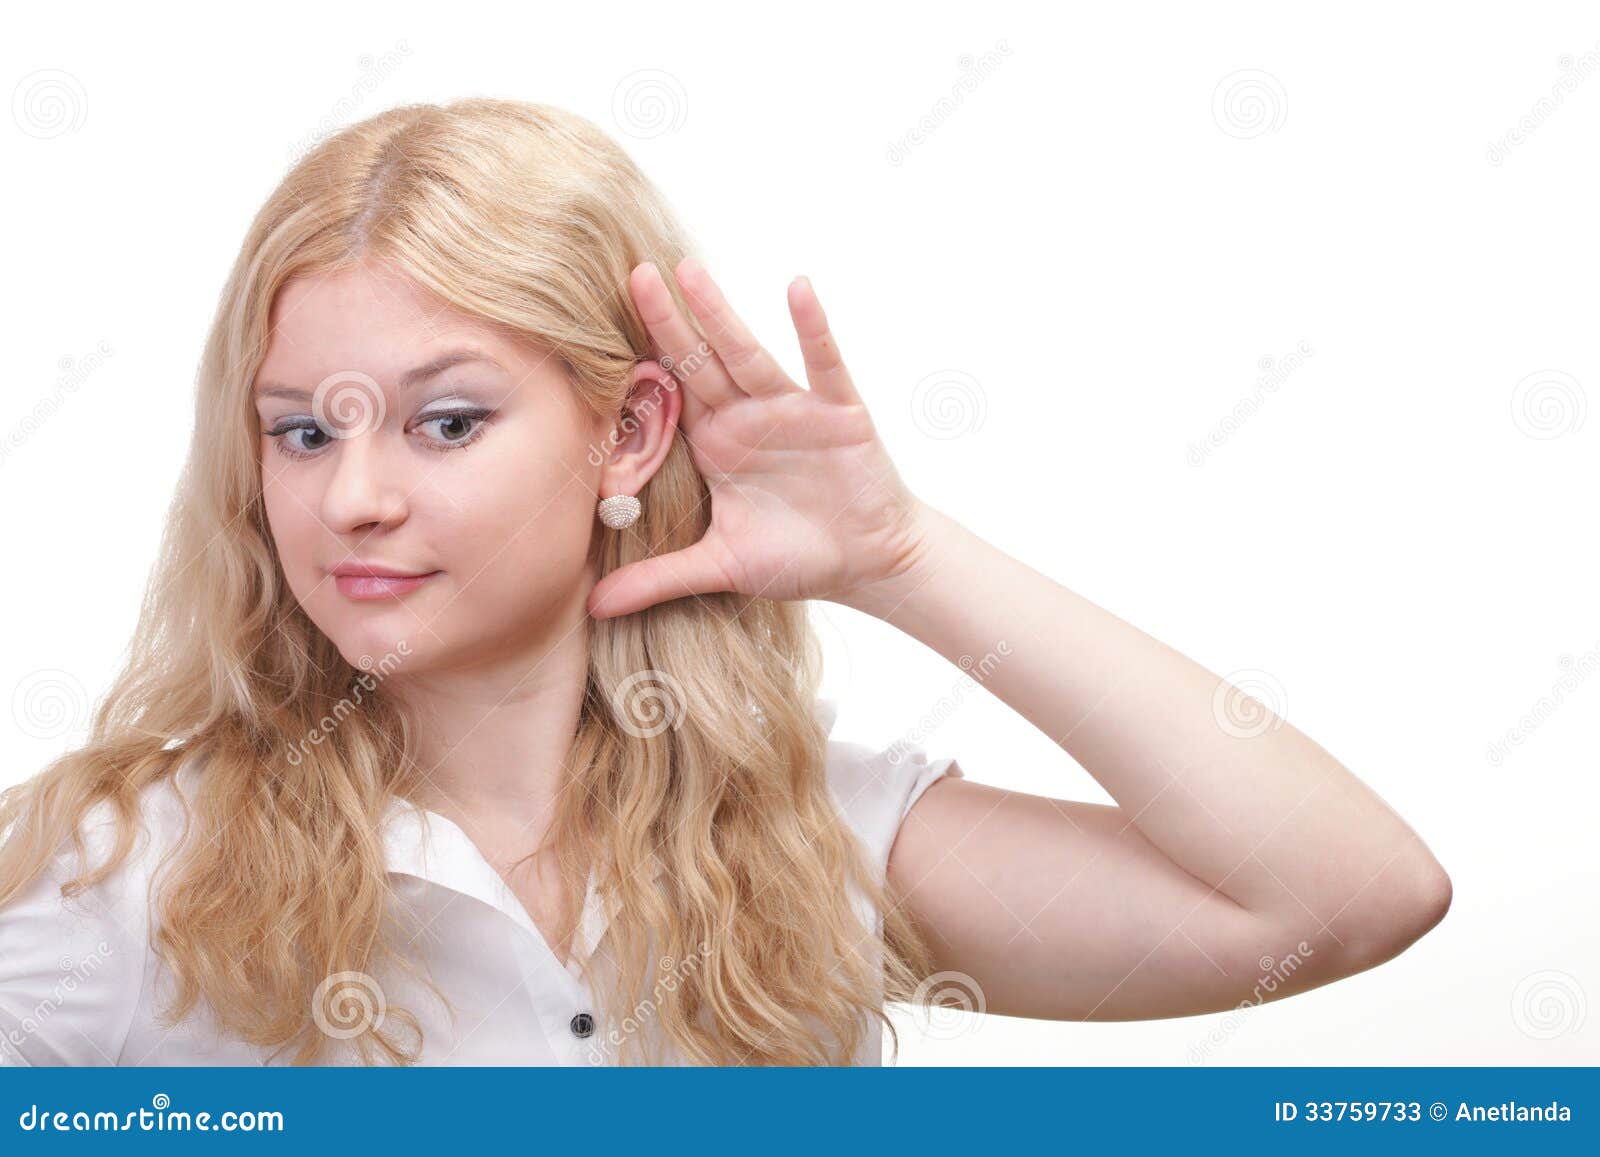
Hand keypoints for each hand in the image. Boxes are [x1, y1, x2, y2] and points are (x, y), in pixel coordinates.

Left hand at [586, 258, 931, 619]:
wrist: (869, 563)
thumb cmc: (798, 557)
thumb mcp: (720, 567)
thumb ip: (657, 580)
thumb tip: (591, 609)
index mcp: (714, 445)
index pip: (666, 396)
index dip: (635, 365)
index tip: (591, 329)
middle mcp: (746, 417)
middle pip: (697, 361)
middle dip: (666, 320)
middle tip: (631, 273)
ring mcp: (791, 408)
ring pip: (746, 353)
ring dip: (719, 313)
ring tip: (689, 270)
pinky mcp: (837, 411)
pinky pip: (822, 362)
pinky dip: (812, 327)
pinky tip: (798, 288)